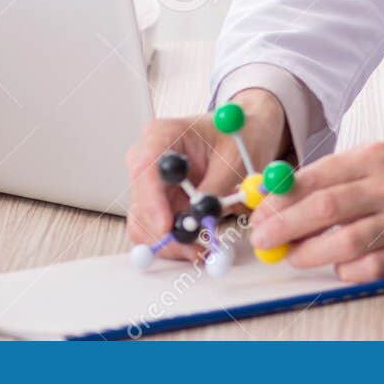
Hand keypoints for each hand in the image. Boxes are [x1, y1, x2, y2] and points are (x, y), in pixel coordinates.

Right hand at [125, 89, 288, 260]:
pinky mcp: (159, 203)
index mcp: (164, 134)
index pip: (144, 167)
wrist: (244, 135)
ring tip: (201, 249)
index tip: (167, 226)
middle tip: (194, 248)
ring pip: (144, 224)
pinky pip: (156, 231)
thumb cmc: (237, 136)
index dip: (151, 200)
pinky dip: (174, 243)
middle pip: (140, 202)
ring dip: (170, 243)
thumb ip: (215, 187)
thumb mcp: (235, 158)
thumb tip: (199, 216)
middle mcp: (150, 159)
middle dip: (163, 232)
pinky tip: (197, 245)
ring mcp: (152, 184)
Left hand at [250, 142, 383, 281]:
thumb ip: (318, 180)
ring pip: (347, 242)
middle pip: (327, 208)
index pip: (316, 177)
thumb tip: (268, 198)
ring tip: (293, 255)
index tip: (259, 215)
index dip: (281, 199)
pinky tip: (337, 266)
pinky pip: (370, 269)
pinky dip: (345, 271)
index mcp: (373, 157)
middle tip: (264, 241)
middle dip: (286, 227)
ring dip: (310, 253)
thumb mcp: (362, 167)